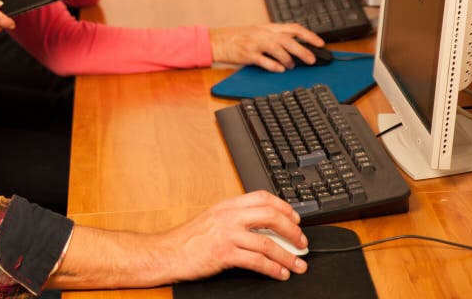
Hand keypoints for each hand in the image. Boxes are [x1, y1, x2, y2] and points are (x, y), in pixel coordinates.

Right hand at [46, 190, 306, 288]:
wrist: (169, 251)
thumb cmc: (190, 238)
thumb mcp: (214, 218)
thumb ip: (235, 217)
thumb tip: (263, 225)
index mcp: (227, 204)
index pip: (262, 197)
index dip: (283, 206)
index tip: (295, 218)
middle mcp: (229, 215)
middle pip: (270, 216)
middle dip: (291, 230)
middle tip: (302, 243)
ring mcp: (227, 233)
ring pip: (267, 241)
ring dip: (287, 255)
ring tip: (298, 265)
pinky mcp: (224, 253)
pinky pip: (256, 260)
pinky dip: (273, 268)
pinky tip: (280, 274)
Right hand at [209, 23, 324, 71]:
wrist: (217, 40)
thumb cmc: (237, 37)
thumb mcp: (257, 31)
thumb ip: (274, 36)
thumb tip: (294, 46)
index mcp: (267, 27)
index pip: (293, 28)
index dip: (309, 35)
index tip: (320, 43)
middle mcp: (263, 33)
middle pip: (288, 39)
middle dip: (303, 50)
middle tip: (312, 59)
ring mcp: (255, 43)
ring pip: (278, 49)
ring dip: (288, 59)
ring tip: (291, 66)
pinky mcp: (247, 54)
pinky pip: (263, 60)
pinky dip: (274, 65)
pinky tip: (279, 69)